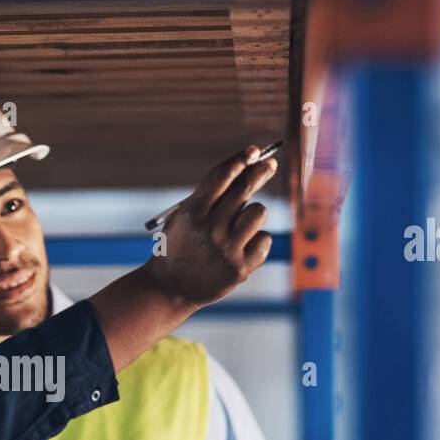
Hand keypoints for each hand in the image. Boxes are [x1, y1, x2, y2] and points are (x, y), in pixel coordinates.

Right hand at [144, 145, 276, 307]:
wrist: (169, 289)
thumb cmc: (179, 247)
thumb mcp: (183, 218)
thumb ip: (208, 197)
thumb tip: (245, 168)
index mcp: (191, 213)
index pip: (221, 177)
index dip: (240, 160)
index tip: (253, 151)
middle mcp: (209, 229)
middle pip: (244, 189)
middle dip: (260, 172)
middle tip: (269, 164)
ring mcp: (226, 249)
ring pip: (258, 212)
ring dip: (253, 214)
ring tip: (240, 226)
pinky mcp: (239, 268)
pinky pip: (264, 239)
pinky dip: (256, 241)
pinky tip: (241, 249)